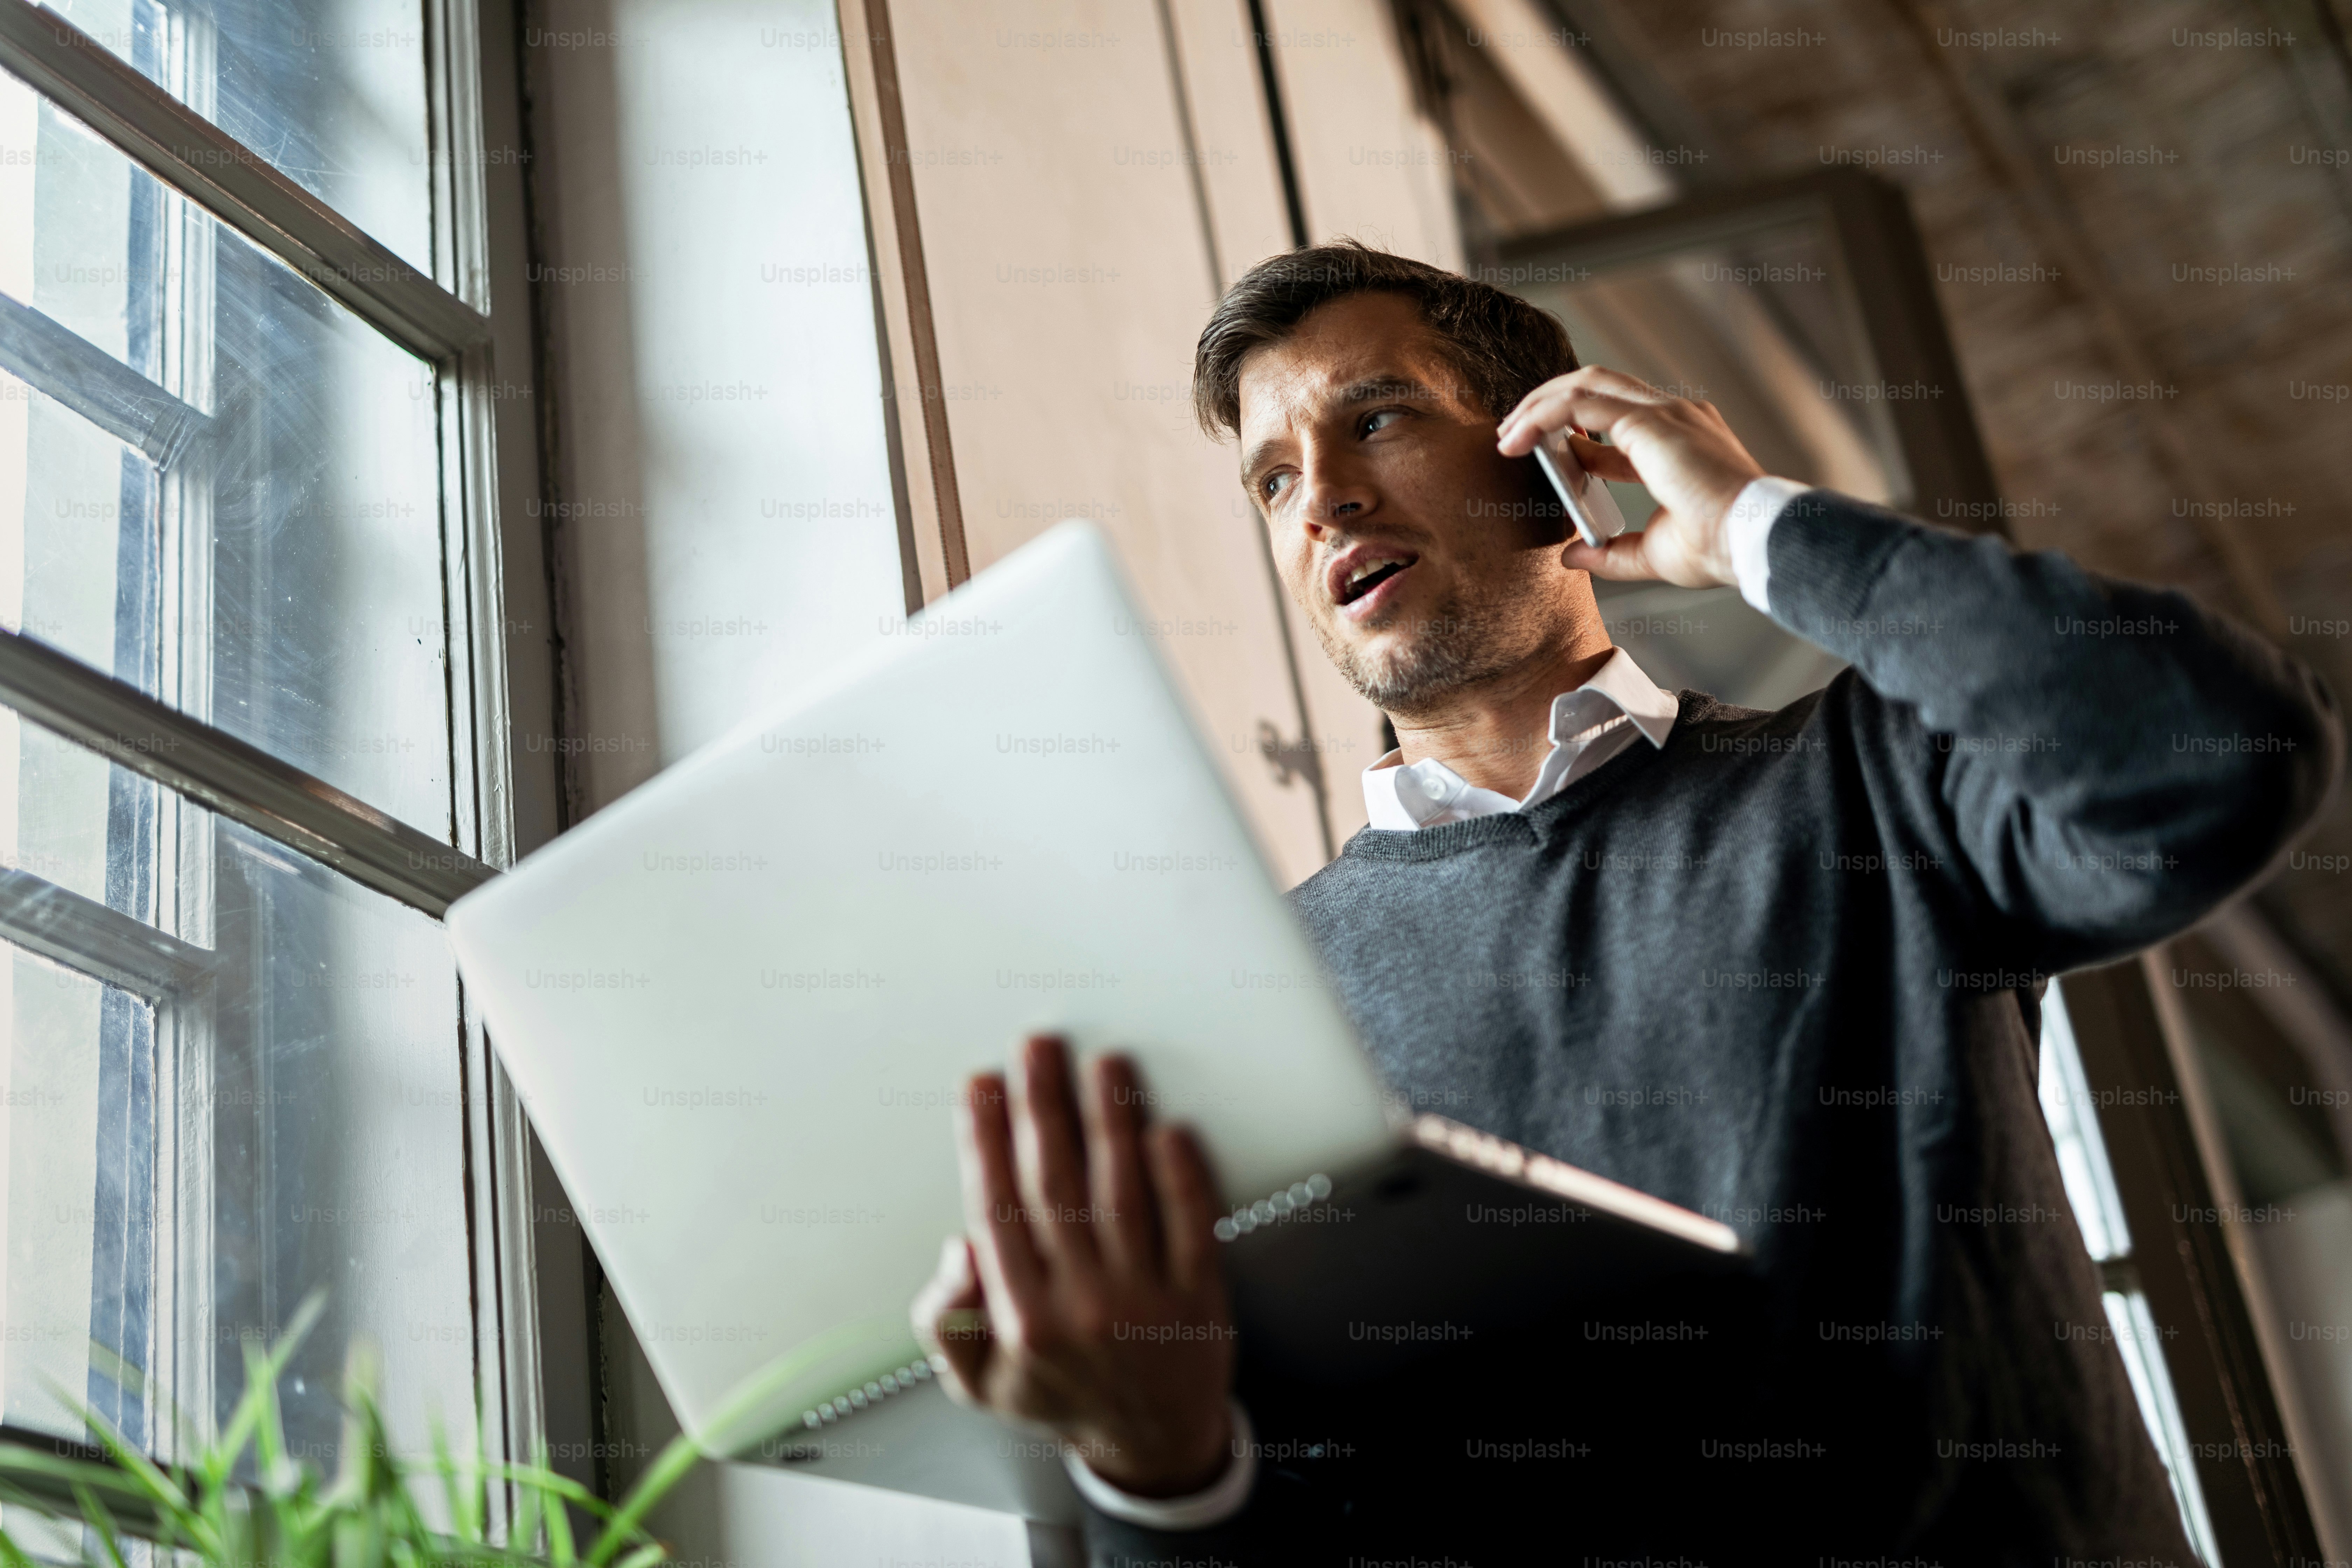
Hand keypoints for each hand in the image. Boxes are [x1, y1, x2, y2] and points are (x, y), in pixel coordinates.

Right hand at [911, 1035, 1236, 1496]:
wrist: (1152, 1445)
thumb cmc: (1064, 1397)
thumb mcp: (981, 1380)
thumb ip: (949, 1321)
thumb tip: (957, 1251)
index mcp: (1022, 1318)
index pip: (995, 1208)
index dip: (984, 1140)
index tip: (980, 1085)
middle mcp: (1081, 1305)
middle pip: (1054, 1185)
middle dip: (1042, 1106)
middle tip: (1038, 1046)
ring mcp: (1143, 1300)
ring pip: (1121, 1193)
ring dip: (1111, 1120)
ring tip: (1104, 1064)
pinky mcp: (1200, 1298)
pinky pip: (1191, 1225)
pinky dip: (1180, 1176)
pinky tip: (1168, 1128)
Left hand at [1495, 366, 1767, 588]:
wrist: (1750, 541)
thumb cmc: (1717, 548)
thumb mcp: (1651, 554)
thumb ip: (1610, 553)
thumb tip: (1571, 556)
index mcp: (1677, 441)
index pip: (1615, 422)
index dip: (1574, 436)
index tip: (1540, 455)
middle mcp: (1672, 417)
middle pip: (1597, 388)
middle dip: (1549, 406)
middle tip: (1512, 435)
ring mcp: (1664, 412)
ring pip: (1585, 385)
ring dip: (1539, 405)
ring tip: (1507, 434)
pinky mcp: (1649, 421)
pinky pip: (1580, 402)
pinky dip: (1544, 414)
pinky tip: (1517, 438)